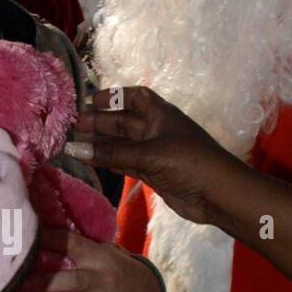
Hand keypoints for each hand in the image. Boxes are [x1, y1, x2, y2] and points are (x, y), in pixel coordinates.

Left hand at [29, 229, 160, 291]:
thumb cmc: (122, 272)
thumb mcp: (109, 253)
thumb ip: (84, 248)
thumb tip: (47, 235)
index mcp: (100, 258)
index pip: (72, 244)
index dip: (49, 240)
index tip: (27, 238)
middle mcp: (101, 281)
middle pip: (68, 281)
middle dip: (40, 283)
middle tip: (15, 284)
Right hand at [65, 86, 243, 226]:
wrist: (218, 195)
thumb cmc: (189, 163)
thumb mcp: (149, 154)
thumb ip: (112, 153)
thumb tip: (75, 148)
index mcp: (161, 114)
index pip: (135, 97)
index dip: (113, 96)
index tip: (90, 100)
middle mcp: (156, 130)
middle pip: (123, 121)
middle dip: (99, 123)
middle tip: (72, 127)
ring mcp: (154, 152)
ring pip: (121, 144)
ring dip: (100, 144)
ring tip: (73, 145)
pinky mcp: (153, 173)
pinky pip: (125, 162)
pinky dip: (108, 161)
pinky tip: (89, 161)